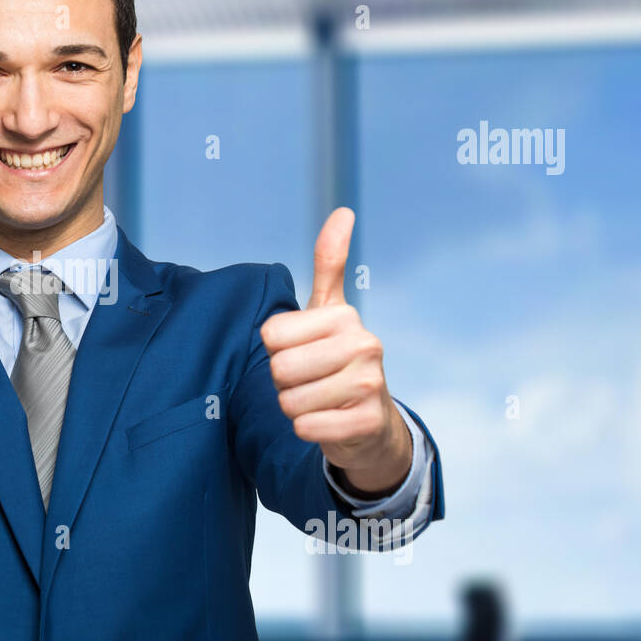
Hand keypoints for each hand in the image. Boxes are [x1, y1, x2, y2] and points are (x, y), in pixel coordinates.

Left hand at [259, 208, 410, 493]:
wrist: (370, 422)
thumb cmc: (336, 361)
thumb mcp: (329, 310)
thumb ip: (329, 262)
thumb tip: (343, 210)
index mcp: (345, 315)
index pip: (271, 336)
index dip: (276, 350)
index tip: (301, 352)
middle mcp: (364, 344)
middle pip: (279, 370)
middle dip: (283, 383)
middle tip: (308, 381)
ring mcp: (370, 384)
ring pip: (290, 402)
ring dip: (295, 408)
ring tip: (319, 400)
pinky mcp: (367, 422)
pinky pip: (307, 428)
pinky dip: (307, 430)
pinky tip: (327, 422)